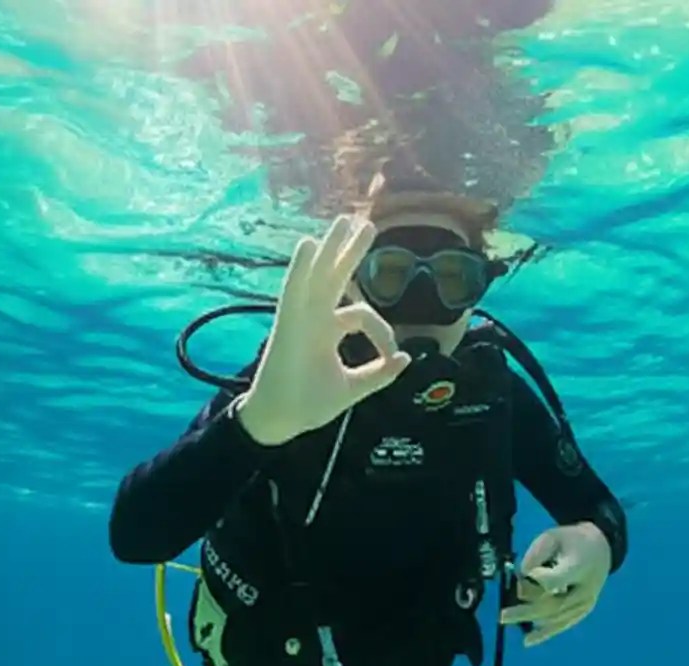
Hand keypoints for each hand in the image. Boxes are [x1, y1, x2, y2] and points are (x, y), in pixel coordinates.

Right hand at [236, 215, 411, 444]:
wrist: (281, 422)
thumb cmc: (309, 404)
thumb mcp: (353, 387)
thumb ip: (379, 373)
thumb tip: (406, 358)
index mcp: (328, 329)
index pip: (364, 315)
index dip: (384, 332)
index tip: (392, 356)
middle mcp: (314, 318)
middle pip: (336, 276)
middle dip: (351, 250)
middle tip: (366, 223)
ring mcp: (301, 318)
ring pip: (320, 275)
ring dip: (332, 247)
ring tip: (345, 221)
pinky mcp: (288, 325)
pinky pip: (294, 290)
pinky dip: (300, 268)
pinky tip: (308, 244)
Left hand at [499, 522, 611, 647]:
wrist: (601, 549)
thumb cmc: (572, 541)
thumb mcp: (553, 537)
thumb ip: (536, 553)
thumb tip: (522, 573)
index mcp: (579, 567)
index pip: (557, 580)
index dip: (540, 579)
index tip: (526, 573)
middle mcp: (585, 590)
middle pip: (553, 605)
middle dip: (526, 611)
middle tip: (502, 615)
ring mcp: (585, 603)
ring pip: (555, 617)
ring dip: (530, 618)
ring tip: (507, 616)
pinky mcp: (583, 611)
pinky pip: (562, 624)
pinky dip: (544, 633)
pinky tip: (527, 640)